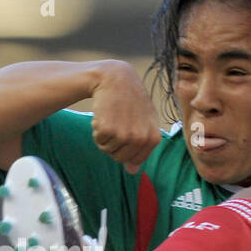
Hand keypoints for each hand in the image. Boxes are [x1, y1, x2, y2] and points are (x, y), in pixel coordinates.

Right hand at [90, 60, 161, 174]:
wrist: (116, 79)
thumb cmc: (131, 100)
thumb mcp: (144, 121)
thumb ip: (142, 146)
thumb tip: (132, 172)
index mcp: (153, 139)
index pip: (134, 160)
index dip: (126, 148)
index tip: (125, 130)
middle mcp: (140, 139)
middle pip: (120, 158)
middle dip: (114, 144)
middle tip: (117, 122)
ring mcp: (124, 135)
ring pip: (107, 150)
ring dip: (105, 137)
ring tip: (111, 117)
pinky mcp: (107, 130)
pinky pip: (98, 141)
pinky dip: (97, 130)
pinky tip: (104, 114)